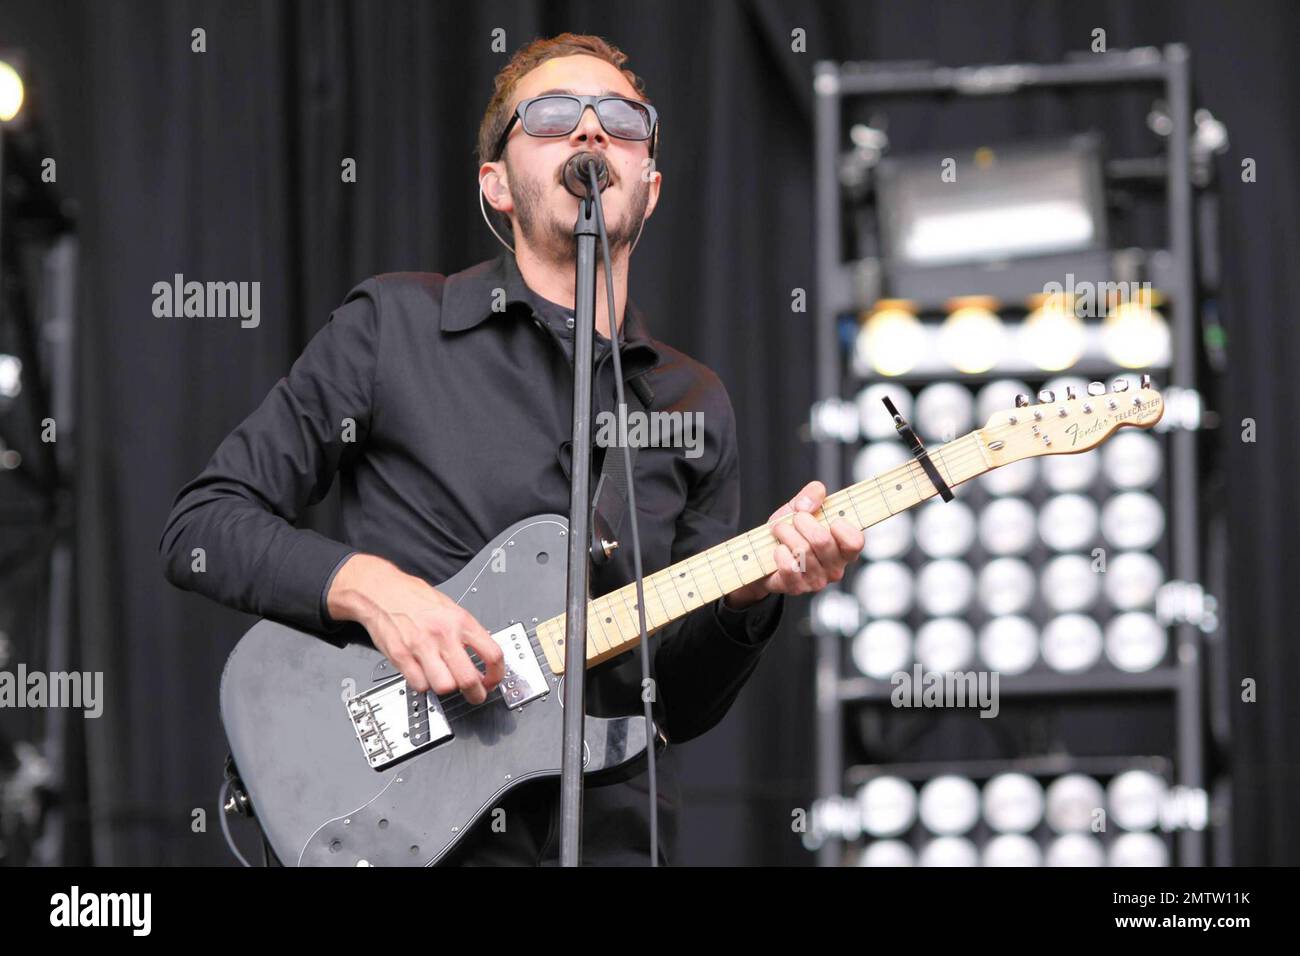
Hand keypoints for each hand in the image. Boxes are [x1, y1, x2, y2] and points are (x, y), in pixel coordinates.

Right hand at [327, 554, 505, 703]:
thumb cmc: (414, 598)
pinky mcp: (401, 657)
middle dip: (476, 694)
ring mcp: (421, 647)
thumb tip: (481, 657)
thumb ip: (466, 632)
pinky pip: (420, 685)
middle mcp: (444, 635)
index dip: (497, 675)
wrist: (381, 590)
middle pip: (469, 679)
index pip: (492, 654)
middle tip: (474, 694)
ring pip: (445, 687)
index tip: (492, 681)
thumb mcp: (450, 608)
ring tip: (445, 680)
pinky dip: (424, 685)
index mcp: (461, 621)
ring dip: (447, 688)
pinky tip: (424, 674)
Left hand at [723, 480, 864, 609]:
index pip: (855, 542)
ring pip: (802, 551)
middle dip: (802, 522)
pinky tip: (779, 549)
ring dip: (785, 533)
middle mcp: (835, 568)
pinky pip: (789, 567)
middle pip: (822, 540)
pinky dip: (779, 552)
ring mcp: (817, 580)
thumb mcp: (802, 508)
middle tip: (795, 518)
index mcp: (844, 548)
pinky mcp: (797, 588)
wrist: (765, 554)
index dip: (842, 527)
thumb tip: (808, 502)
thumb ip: (812, 495)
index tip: (830, 519)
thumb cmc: (791, 531)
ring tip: (781, 530)